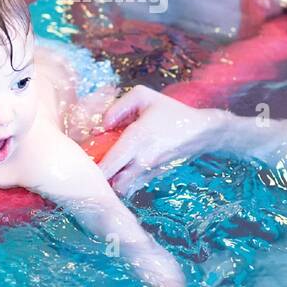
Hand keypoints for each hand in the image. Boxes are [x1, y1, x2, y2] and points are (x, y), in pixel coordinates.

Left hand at [97, 85, 226, 195]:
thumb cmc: (171, 111)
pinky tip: (121, 170)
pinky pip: (133, 187)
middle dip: (101, 180)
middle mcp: (143, 159)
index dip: (93, 169)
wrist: (202, 132)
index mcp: (138, 138)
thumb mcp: (145, 96)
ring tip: (107, 171)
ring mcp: (150, 171)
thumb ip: (119, 106)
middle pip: (113, 184)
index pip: (109, 164)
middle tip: (93, 169)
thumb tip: (103, 123)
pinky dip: (124, 183)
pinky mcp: (155, 177)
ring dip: (112, 183)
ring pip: (123, 190)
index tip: (84, 163)